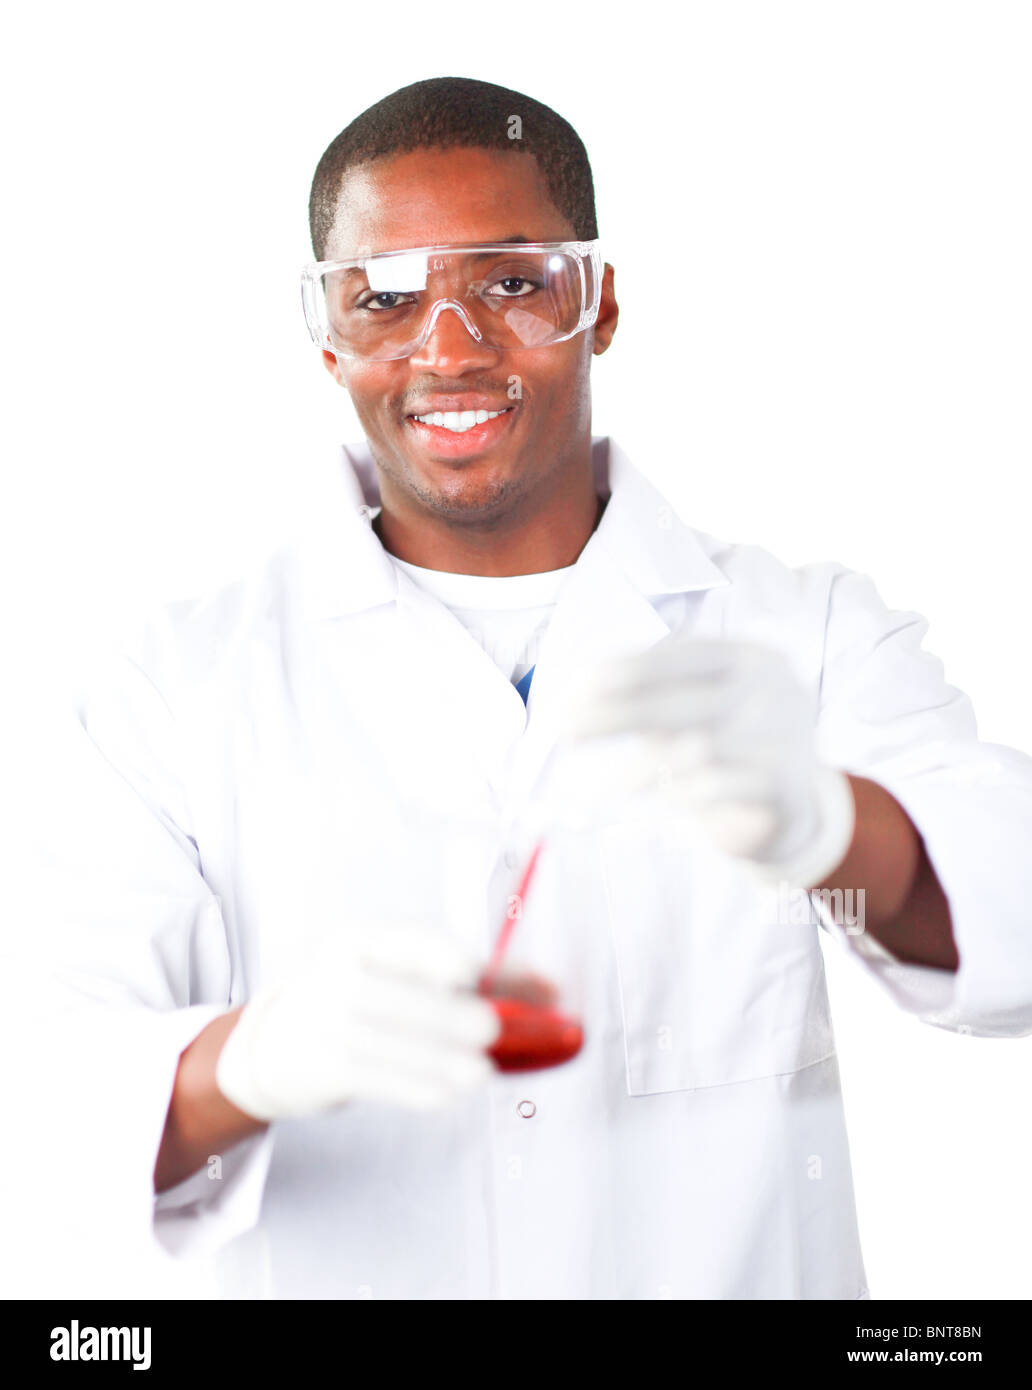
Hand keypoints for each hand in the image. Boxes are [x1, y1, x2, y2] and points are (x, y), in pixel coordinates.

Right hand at [215, 921, 500, 1121]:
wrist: (276, 1042)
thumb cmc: (354, 995)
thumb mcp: (388, 966)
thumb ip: (458, 972)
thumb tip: (548, 989)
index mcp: (360, 939)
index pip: (413, 942)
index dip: (452, 958)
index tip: (481, 974)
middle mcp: (340, 976)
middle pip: (410, 998)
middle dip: (458, 1016)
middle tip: (494, 1028)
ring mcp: (330, 1025)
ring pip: (403, 1046)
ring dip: (449, 1060)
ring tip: (483, 1069)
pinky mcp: (330, 1070)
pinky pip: (387, 1082)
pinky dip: (425, 1087)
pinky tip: (453, 1089)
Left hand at [551, 637, 854, 884]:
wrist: (795, 810)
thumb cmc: (730, 747)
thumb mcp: (697, 707)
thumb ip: (654, 693)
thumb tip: (581, 690)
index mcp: (748, 656)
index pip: (678, 654)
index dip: (622, 670)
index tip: (574, 689)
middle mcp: (772, 689)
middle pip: (678, 699)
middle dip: (612, 716)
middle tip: (564, 732)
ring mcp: (786, 736)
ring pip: (696, 749)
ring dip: (640, 769)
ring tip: (606, 787)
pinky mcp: (786, 786)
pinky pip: (718, 789)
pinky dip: (679, 797)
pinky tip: (658, 804)